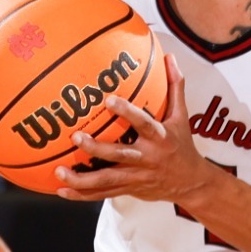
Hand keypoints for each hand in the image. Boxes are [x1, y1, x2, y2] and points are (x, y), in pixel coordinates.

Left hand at [55, 55, 210, 203]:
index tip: (108, 100)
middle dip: (96, 148)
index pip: (143, 124)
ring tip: (59, 171)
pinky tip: (60, 190)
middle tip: (76, 137)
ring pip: (107, 180)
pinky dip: (81, 194)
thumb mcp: (182, 117)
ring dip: (82, 179)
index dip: (127, 113)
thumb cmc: (182, 145)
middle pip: (119, 156)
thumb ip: (175, 87)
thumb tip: (170, 57)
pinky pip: (102, 194)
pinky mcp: (128, 189)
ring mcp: (136, 177)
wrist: (190, 183)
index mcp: (160, 138)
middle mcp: (147, 159)